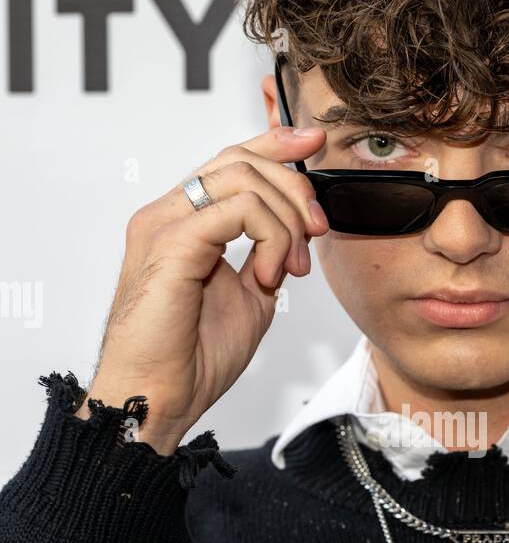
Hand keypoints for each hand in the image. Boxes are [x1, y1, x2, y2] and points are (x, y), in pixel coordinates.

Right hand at [75, 125, 328, 452]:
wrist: (159, 399)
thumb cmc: (190, 361)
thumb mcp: (248, 301)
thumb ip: (263, 261)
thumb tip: (288, 243)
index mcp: (180, 225)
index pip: (228, 162)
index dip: (274, 142)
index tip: (313, 142)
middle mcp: (167, 216)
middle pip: (239, 160)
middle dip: (294, 188)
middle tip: (315, 233)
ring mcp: (165, 226)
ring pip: (242, 178)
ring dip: (285, 219)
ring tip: (290, 267)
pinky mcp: (172, 245)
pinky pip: (237, 210)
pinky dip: (269, 237)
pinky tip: (269, 274)